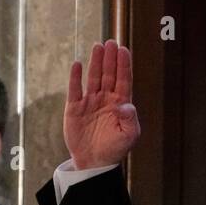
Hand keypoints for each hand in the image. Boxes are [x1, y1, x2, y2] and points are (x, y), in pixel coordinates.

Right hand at [64, 39, 140, 169]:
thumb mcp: (129, 137)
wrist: (94, 162)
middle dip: (110, 59)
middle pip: (108, 75)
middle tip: (111, 42)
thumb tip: (125, 104)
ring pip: (93, 78)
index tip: (124, 50)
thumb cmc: (114, 149)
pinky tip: (77, 64)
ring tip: (98, 47)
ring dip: (96, 63)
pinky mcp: (74, 107)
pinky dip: (75, 77)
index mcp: (120, 104)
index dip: (123, 65)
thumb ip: (130, 119)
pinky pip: (75, 89)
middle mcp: (105, 99)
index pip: (123, 80)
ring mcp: (90, 102)